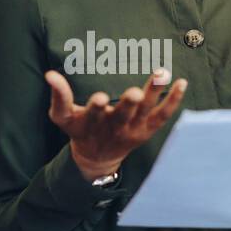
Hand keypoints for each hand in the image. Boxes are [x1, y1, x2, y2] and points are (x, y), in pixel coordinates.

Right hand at [44, 67, 187, 179]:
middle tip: (134, 92)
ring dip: (154, 93)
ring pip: (146, 112)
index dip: (96, 108)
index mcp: (92, 124)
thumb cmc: (79, 130)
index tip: (99, 98)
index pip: (93, 115)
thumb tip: (49, 74)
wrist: (98, 157)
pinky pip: (163, 115)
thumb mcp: (63, 117)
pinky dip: (173, 101)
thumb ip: (58, 96)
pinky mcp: (148, 129)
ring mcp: (133, 129)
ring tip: (161, 73)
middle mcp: (114, 128)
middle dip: (128, 105)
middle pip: (123, 116)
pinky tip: (181, 83)